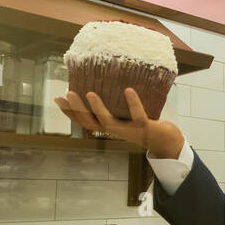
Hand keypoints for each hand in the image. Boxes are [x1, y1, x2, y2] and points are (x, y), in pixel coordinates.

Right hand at [54, 88, 184, 158]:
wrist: (167, 142)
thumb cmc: (145, 125)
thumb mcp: (127, 115)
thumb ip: (117, 106)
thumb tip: (109, 82)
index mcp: (110, 128)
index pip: (85, 121)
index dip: (70, 112)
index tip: (58, 99)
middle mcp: (116, 131)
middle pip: (91, 123)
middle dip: (77, 110)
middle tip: (67, 94)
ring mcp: (130, 131)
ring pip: (109, 122)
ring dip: (98, 109)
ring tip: (90, 93)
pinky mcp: (144, 128)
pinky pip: (137, 116)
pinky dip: (133, 103)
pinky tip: (128, 90)